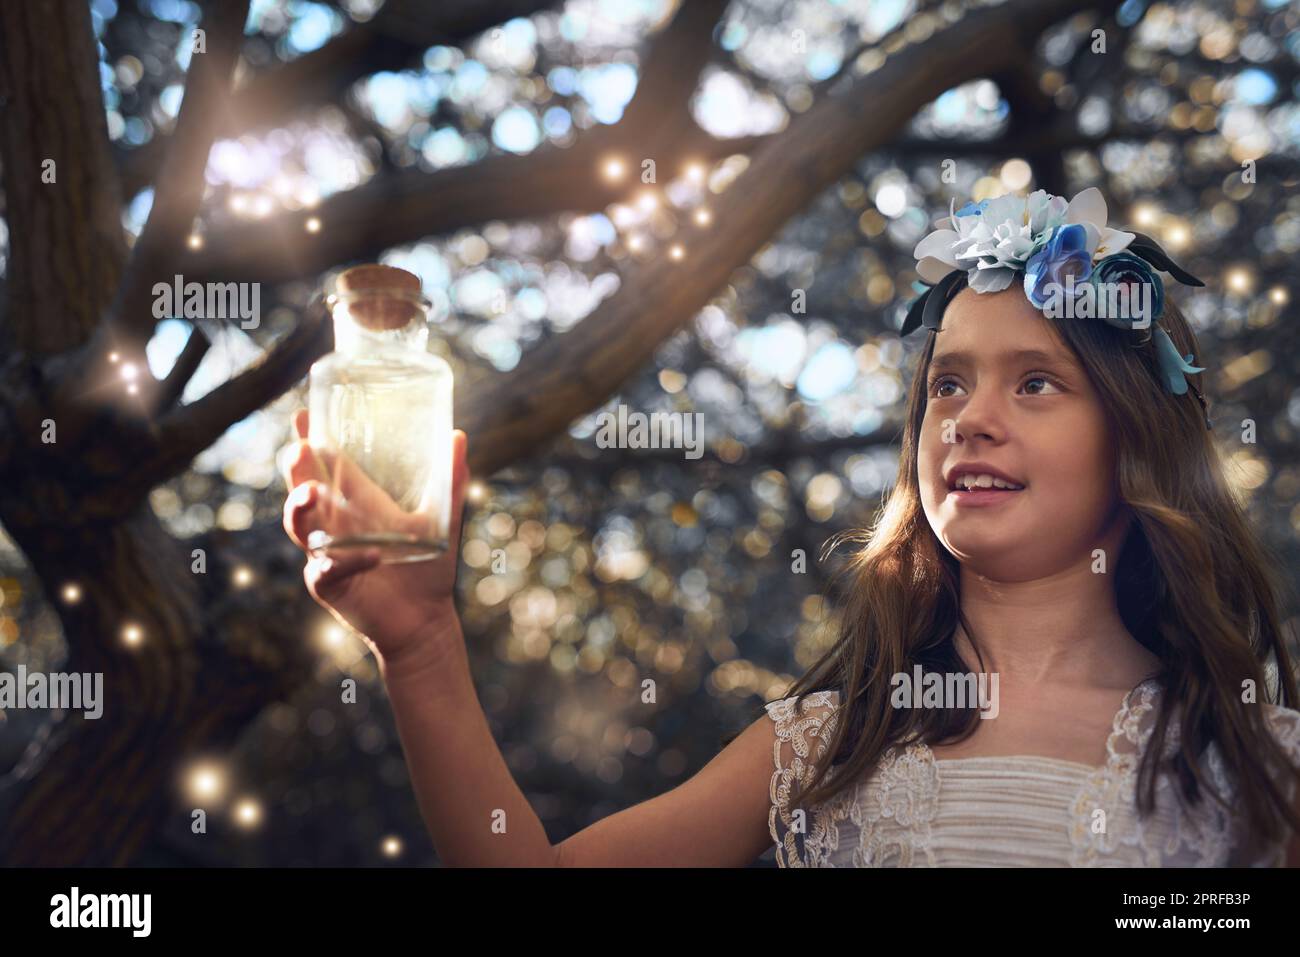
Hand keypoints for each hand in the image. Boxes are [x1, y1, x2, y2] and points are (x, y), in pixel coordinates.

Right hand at [281, 408, 469, 666]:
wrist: (426, 618)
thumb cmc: (428, 566)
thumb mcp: (442, 520)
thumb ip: (450, 481)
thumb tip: (459, 435)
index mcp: (356, 502)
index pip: (325, 464)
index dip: (312, 440)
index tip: (305, 414)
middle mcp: (335, 524)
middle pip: (302, 488)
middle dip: (297, 468)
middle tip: (301, 448)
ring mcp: (327, 553)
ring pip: (300, 527)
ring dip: (301, 509)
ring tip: (313, 493)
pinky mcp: (329, 585)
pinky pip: (328, 570)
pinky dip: (347, 561)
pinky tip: (372, 556)